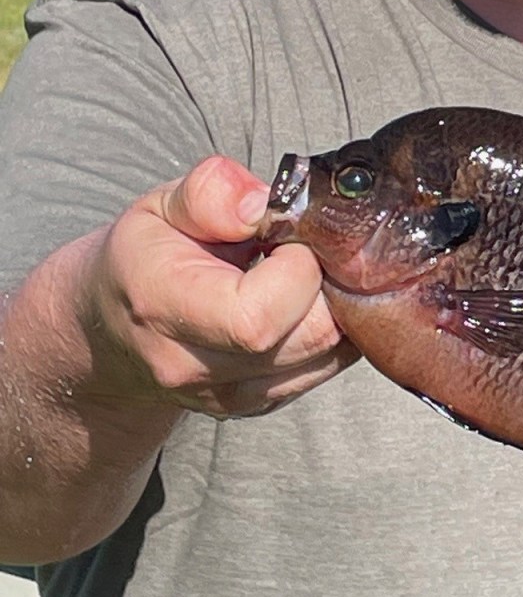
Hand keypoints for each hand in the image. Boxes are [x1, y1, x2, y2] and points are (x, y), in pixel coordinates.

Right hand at [79, 156, 359, 418]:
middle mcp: (196, 368)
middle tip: (304, 249)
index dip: (297, 267)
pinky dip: (333, 326)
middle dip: (329, 280)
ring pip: (332, 351)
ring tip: (299, 272)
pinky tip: (302, 299)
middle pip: (312, 336)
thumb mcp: (162, 205)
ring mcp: (232, 396)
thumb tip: (263, 206)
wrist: (112, 329)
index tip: (286, 234)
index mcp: (165, 311)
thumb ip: (210, 193)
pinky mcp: (260, 403)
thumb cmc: (146, 257)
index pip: (259, 317)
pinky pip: (329, 363)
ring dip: (336, 303)